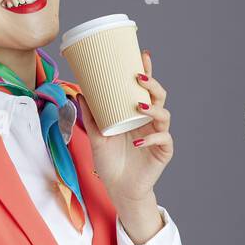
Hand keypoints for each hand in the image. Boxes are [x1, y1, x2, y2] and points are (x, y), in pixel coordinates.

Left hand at [69, 48, 173, 204]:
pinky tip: (138, 140)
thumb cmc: (110, 162)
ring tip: (138, 107)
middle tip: (139, 78)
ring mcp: (158, 135)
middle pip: (158, 97)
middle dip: (152, 85)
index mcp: (137, 115)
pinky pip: (162, 139)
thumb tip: (80, 93)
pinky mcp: (163, 151)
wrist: (119, 188)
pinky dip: (150, 138)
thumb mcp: (96, 138)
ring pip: (164, 115)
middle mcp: (150, 122)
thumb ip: (90, 118)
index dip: (147, 73)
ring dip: (152, 109)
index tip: (143, 56)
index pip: (144, 90)